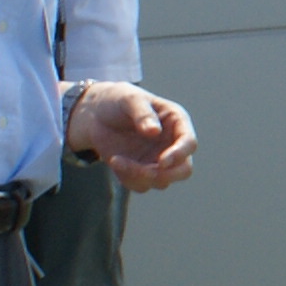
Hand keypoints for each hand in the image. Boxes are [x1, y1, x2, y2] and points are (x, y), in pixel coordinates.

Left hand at [69, 81, 195, 190]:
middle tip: (142, 171)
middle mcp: (171, 144)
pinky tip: (115, 161)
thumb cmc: (118, 100)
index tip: (162, 162)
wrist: (96, 113)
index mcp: (176, 123)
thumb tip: (154, 132)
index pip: (189, 143)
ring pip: (161, 181)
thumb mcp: (129, 99)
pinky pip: (141, 186)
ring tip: (116, 160)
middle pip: (183, 170)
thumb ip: (142, 113)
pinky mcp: (142, 172)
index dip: (179, 154)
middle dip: (164, 174)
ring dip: (139, 176)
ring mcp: (157, 160)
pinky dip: (128, 179)